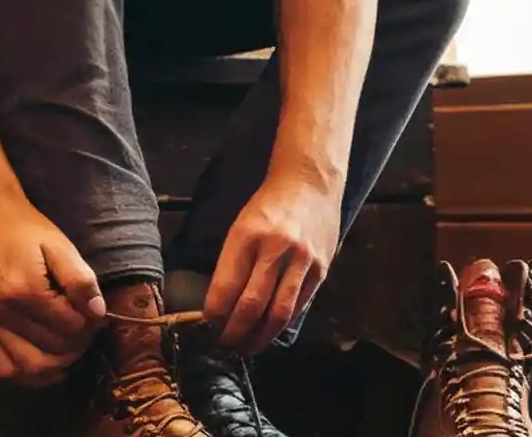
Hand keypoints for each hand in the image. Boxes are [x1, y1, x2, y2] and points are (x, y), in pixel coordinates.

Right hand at [0, 187, 105, 387]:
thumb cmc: (26, 227)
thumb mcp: (60, 245)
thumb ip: (81, 280)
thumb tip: (98, 313)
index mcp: (24, 289)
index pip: (70, 326)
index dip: (90, 324)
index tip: (96, 313)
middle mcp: (1, 311)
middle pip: (52, 350)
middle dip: (78, 345)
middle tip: (87, 330)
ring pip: (28, 368)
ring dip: (56, 365)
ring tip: (69, 348)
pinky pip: (4, 367)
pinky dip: (29, 372)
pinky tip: (46, 361)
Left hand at [205, 175, 340, 353]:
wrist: (309, 183)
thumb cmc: (268, 205)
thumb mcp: (241, 227)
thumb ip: (233, 265)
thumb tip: (222, 305)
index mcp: (247, 236)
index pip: (226, 287)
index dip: (215, 315)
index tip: (210, 326)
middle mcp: (275, 248)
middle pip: (251, 305)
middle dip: (235, 332)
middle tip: (226, 345)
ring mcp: (302, 260)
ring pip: (278, 313)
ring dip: (260, 338)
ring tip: (247, 347)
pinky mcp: (322, 269)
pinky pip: (299, 306)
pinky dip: (282, 323)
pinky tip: (270, 330)